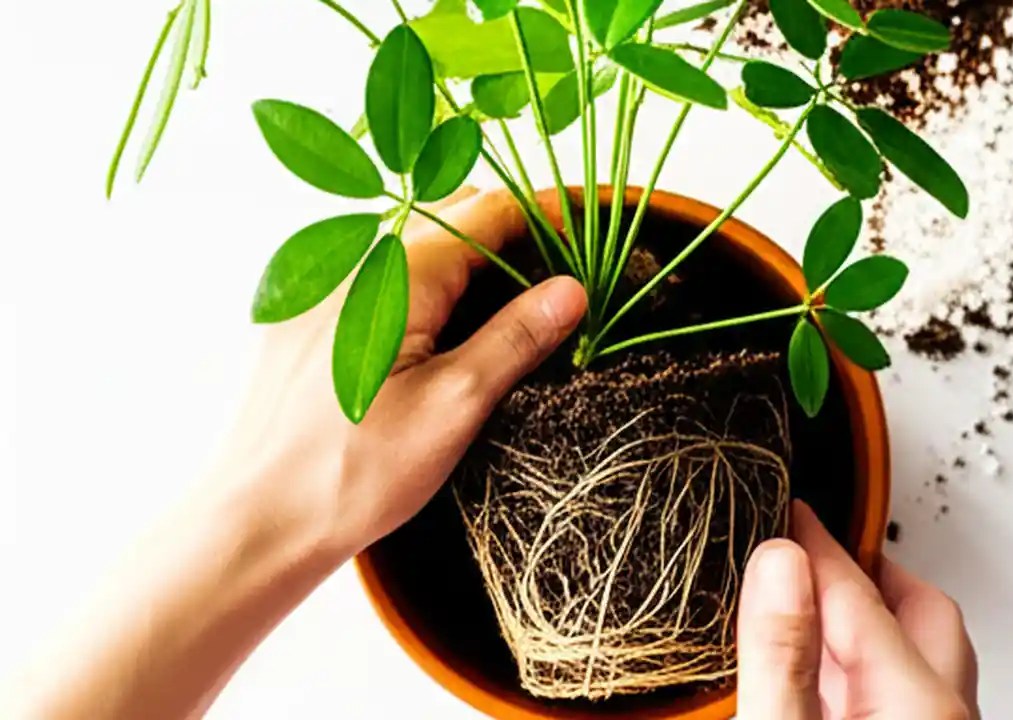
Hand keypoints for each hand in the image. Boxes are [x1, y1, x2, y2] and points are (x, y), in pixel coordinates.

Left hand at [215, 187, 585, 555]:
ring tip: (509, 302)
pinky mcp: (300, 313)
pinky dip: (421, 280)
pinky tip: (441, 327)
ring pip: (412, 241)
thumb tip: (572, 290)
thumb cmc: (356, 474)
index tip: (591, 237)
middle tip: (559, 278)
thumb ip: (515, 337)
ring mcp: (318, 283)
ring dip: (466, 257)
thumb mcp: (455, 406)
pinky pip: (374, 270)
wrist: (259, 521)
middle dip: (510, 234)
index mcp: (395, 271)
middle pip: (451, 215)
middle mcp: (349, 259)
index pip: (490, 210)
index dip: (549, 218)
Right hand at [737, 501, 977, 719]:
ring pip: (920, 658)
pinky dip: (865, 669)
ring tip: (808, 606)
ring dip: (868, 624)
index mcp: (922, 705)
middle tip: (809, 552)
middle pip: (922, 614)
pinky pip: (905, 697)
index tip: (788, 517)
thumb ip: (782, 656)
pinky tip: (818, 678)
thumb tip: (780, 566)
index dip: (818, 547)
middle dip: (863, 574)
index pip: (864, 595)